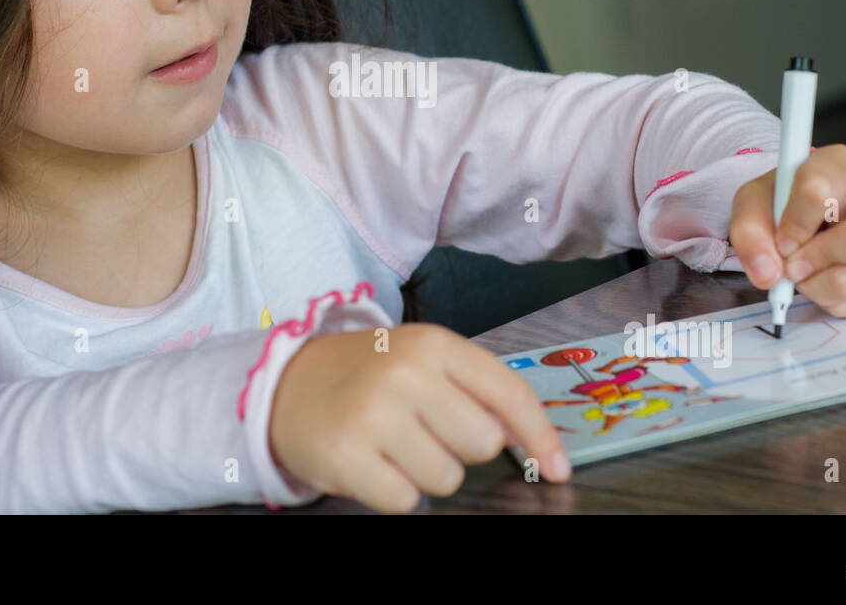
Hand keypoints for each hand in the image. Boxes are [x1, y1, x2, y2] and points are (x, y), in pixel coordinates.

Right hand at [268, 322, 569, 512]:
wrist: (286, 385)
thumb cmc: (368, 376)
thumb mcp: (422, 360)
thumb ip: (476, 389)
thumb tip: (533, 440)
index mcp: (433, 344)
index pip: (507, 392)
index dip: (540, 435)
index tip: (559, 468)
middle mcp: (406, 374)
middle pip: (482, 444)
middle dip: (461, 448)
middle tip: (425, 430)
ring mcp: (374, 415)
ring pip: (446, 479)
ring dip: (425, 472)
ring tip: (393, 445)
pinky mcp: (346, 455)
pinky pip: (404, 501)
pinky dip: (392, 492)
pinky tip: (371, 462)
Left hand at [728, 143, 845, 316]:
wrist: (805, 217)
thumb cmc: (784, 203)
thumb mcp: (754, 204)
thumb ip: (750, 233)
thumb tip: (767, 273)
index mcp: (840, 166)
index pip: (821, 189)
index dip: (795, 223)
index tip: (782, 241)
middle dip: (816, 259)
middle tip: (792, 262)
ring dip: (814, 284)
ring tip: (804, 267)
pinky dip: (826, 298)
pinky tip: (821, 276)